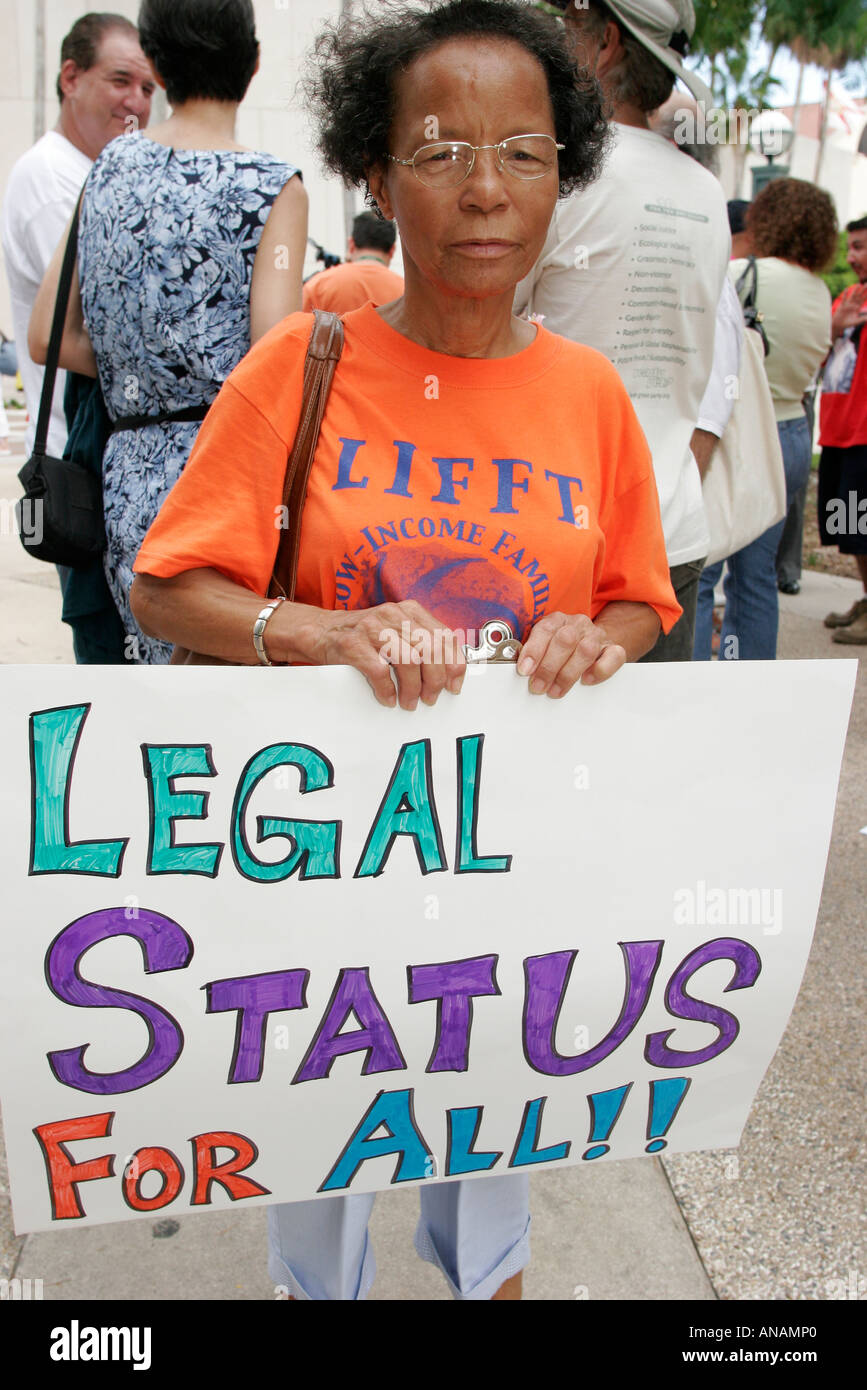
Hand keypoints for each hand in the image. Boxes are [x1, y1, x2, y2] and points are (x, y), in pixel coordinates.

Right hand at [291, 600, 465, 709]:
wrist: (321, 632)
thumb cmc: (364, 637)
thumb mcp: (396, 632)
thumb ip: (421, 643)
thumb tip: (448, 672)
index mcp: (409, 611)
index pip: (444, 636)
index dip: (454, 664)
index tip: (454, 685)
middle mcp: (393, 615)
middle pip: (430, 650)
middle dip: (435, 680)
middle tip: (430, 698)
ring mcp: (372, 628)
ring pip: (409, 661)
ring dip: (413, 688)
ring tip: (409, 702)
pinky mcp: (353, 645)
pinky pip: (380, 671)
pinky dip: (387, 690)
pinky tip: (388, 698)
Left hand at [517, 612, 625, 695]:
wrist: (593, 642)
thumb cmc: (562, 648)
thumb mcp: (544, 646)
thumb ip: (533, 654)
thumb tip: (523, 671)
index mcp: (558, 620)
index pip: (545, 629)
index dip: (534, 650)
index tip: (525, 670)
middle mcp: (578, 625)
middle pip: (565, 640)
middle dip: (549, 667)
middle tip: (538, 686)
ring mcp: (597, 636)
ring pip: (586, 650)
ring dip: (567, 674)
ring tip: (555, 690)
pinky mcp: (614, 649)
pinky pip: (614, 656)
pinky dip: (600, 670)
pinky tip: (586, 680)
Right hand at [833, 286, 866, 335]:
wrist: (838, 325)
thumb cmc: (847, 324)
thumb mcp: (856, 322)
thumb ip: (862, 319)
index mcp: (857, 307)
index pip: (863, 299)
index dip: (866, 294)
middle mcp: (853, 304)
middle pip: (859, 296)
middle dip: (863, 290)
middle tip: (866, 283)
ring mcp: (847, 304)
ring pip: (852, 296)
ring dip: (855, 290)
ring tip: (859, 284)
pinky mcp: (842, 306)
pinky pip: (844, 299)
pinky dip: (845, 294)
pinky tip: (846, 289)